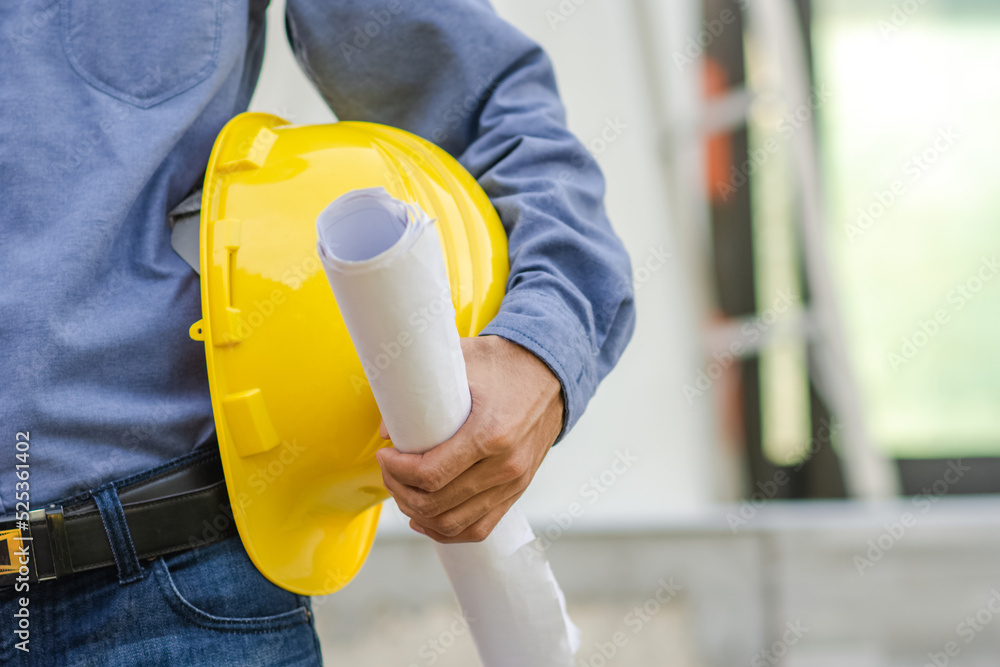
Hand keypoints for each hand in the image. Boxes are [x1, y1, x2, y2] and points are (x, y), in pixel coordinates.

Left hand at [375, 335, 563, 542]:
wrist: (553, 373)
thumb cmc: (507, 364)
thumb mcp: (462, 362)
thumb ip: (422, 390)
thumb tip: (386, 429)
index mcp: (491, 434)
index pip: (431, 474)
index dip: (397, 471)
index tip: (386, 456)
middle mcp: (505, 466)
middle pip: (436, 503)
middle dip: (401, 490)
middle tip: (389, 471)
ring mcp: (514, 483)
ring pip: (453, 523)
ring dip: (419, 513)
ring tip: (403, 492)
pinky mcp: (517, 491)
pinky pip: (478, 529)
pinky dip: (447, 531)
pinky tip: (425, 519)